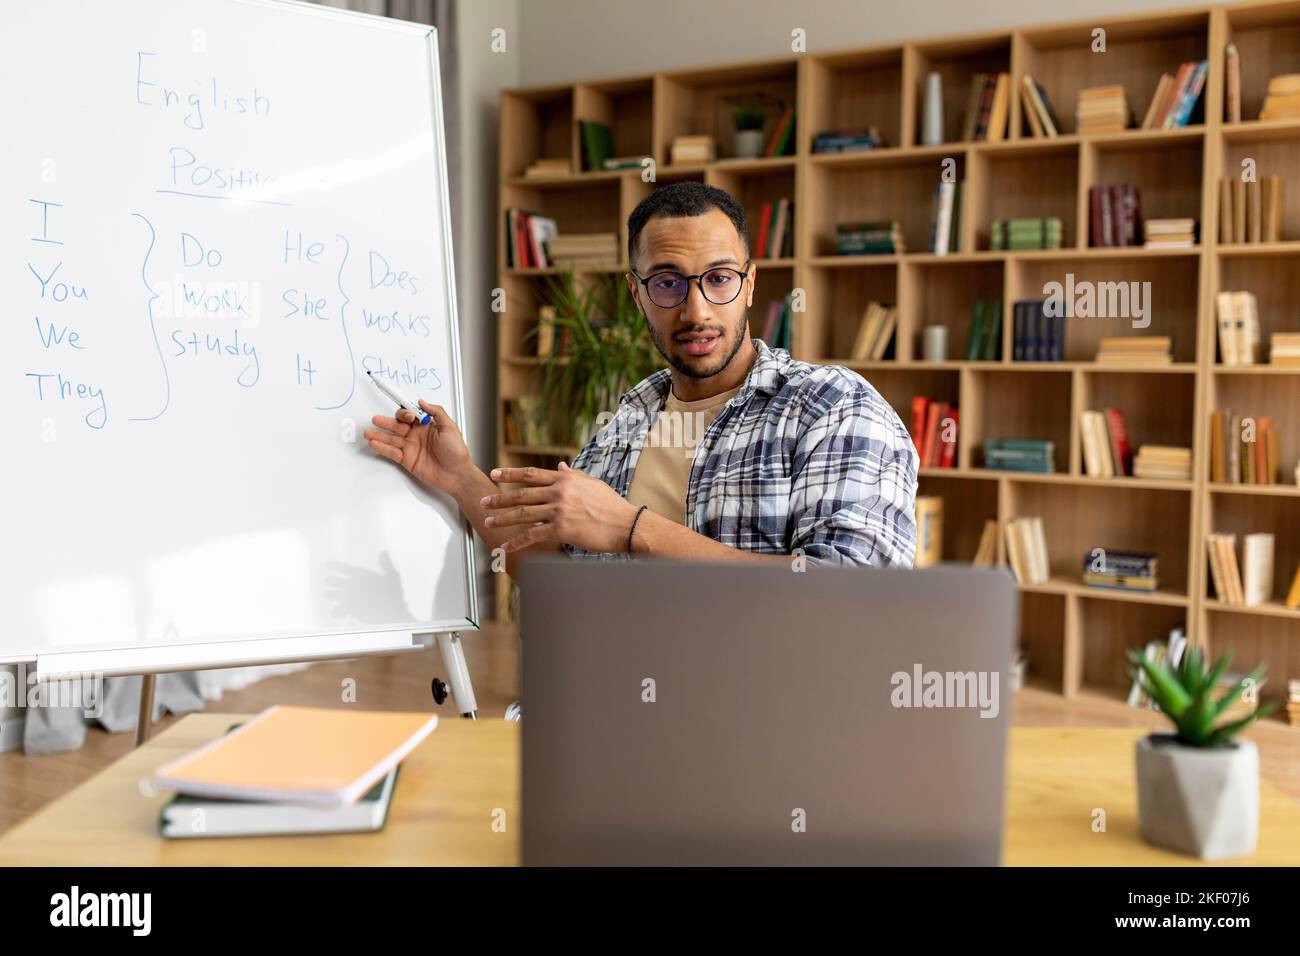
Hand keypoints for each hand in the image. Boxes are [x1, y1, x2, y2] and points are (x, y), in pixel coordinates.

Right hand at [363, 399, 470, 494]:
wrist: (457, 474)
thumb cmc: (456, 452)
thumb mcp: (450, 427)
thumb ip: (436, 412)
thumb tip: (422, 402)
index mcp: (427, 425)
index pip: (410, 414)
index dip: (405, 413)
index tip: (407, 414)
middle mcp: (417, 435)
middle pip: (397, 425)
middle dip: (386, 423)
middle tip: (376, 420)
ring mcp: (411, 447)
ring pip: (391, 439)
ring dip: (379, 435)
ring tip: (368, 432)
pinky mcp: (407, 459)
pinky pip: (392, 452)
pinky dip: (382, 448)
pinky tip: (374, 443)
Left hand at [482, 462, 637, 553]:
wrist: (625, 524)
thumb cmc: (611, 505)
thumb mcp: (592, 484)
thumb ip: (573, 475)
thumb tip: (560, 465)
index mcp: (565, 479)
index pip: (531, 474)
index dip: (510, 474)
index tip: (495, 473)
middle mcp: (559, 492)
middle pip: (521, 494)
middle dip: (499, 498)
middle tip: (484, 502)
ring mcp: (558, 510)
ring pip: (522, 514)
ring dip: (502, 519)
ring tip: (488, 522)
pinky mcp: (560, 529)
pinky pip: (532, 535)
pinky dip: (516, 541)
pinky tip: (505, 546)